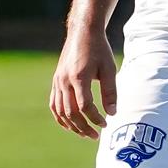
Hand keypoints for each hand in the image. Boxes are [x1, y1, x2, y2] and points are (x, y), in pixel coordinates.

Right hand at [49, 25, 117, 139]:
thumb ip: (110, 92)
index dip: (95, 118)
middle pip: (70, 112)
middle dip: (83, 127)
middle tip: (95, 135)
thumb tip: (112, 113)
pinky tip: (70, 124)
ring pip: (60, 111)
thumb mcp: (109, 69)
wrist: (83, 32)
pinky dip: (60, 117)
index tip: (105, 124)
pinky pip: (54, 104)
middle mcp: (64, 81)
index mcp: (79, 77)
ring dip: (72, 125)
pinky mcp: (56, 80)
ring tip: (84, 133)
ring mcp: (57, 81)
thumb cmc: (99, 50)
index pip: (85, 106)